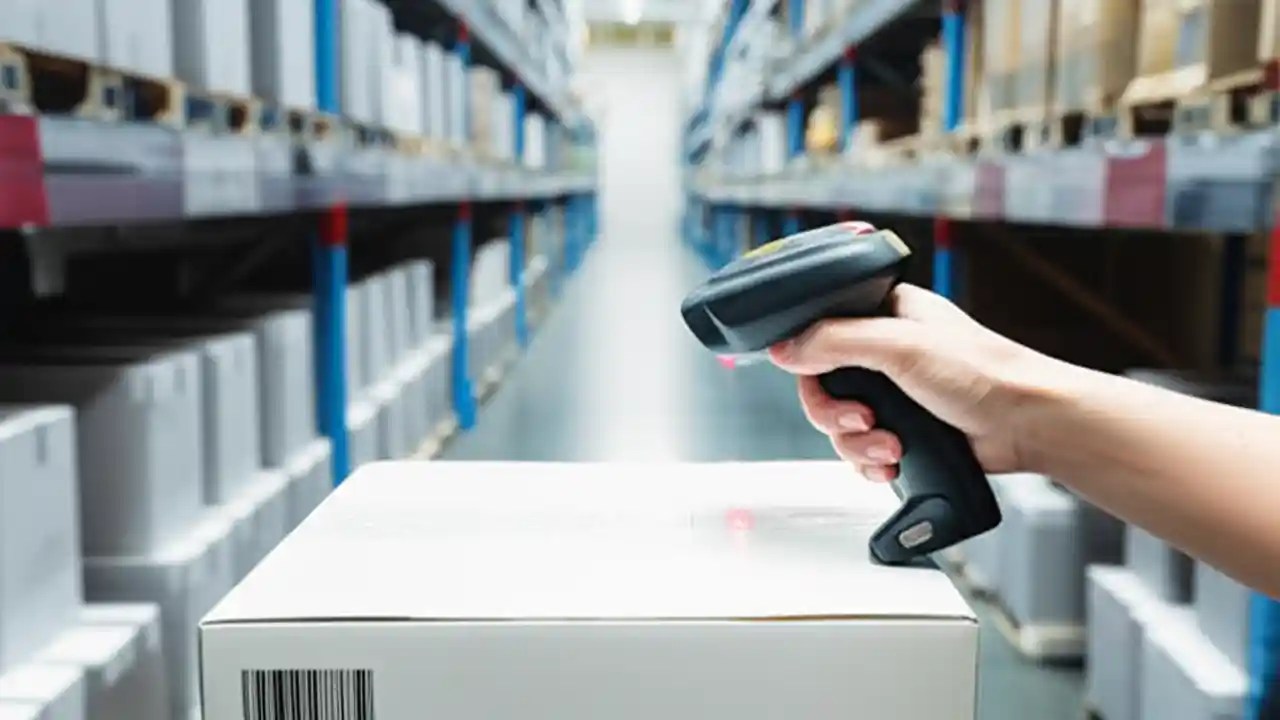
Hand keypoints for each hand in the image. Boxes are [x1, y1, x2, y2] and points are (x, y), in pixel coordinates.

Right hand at [768, 283, 1060, 481]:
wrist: (1029, 424)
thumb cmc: (986, 372)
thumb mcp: (900, 346)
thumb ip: (835, 342)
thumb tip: (784, 349)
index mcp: (885, 314)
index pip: (820, 333)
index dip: (810, 363)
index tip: (818, 381)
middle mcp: (886, 351)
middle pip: (823, 386)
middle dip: (837, 414)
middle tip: (863, 420)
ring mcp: (895, 393)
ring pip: (841, 424)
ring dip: (859, 443)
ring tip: (891, 446)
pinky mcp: (905, 429)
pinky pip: (863, 450)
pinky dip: (873, 461)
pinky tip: (895, 461)